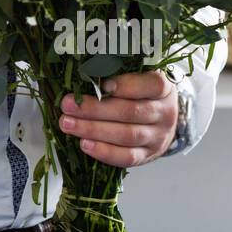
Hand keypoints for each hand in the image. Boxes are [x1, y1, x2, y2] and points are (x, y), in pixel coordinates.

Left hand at [57, 71, 177, 167]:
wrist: (162, 121)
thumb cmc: (142, 94)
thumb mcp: (138, 78)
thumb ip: (117, 74)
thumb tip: (84, 74)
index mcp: (163, 89)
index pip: (152, 85)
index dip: (127, 85)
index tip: (102, 84)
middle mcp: (164, 113)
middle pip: (130, 112)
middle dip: (95, 109)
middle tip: (67, 105)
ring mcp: (157, 137)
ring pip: (126, 135)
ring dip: (93, 130)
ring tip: (68, 124)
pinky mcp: (148, 155)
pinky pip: (127, 157)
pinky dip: (104, 152)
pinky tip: (85, 144)